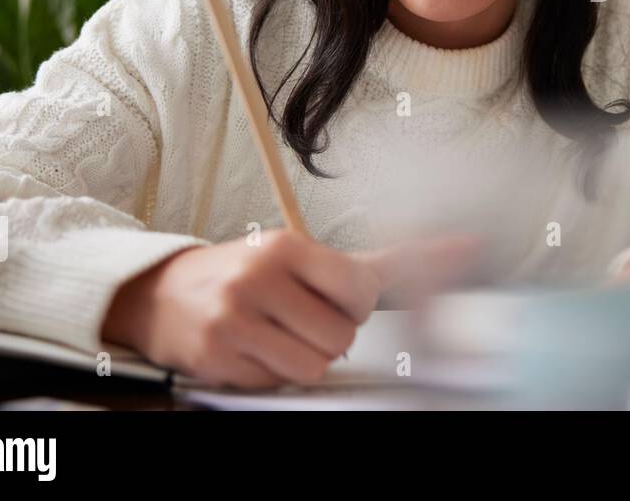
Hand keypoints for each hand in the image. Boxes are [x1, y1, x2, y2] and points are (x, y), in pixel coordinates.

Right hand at [101, 229, 477, 388]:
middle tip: (299, 318)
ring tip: (278, 335)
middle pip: (340, 338)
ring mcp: (234, 319)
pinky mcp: (216, 357)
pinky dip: (270, 373)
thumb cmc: (247, 273)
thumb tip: (466, 246)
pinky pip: (275, 384)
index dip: (354, 306)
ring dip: (303, 359)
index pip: (360, 291)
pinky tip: (253, 349)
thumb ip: (386, 261)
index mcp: (285, 246)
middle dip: (328, 335)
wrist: (162, 294)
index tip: (332, 298)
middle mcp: (258, 277)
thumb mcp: (305, 257)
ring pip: (313, 367)